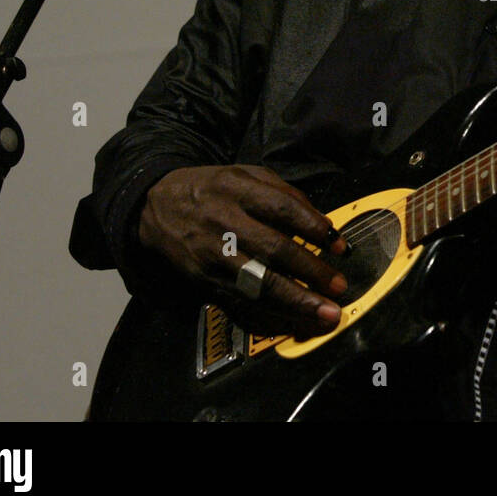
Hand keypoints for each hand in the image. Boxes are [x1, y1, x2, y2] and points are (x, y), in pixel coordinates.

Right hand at [137, 164, 348, 339]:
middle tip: (340, 287)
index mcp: (237, 189)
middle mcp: (223, 222)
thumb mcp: (246, 174)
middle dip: (311, 272)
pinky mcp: (204, 281)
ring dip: (294, 302)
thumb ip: (284, 194)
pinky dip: (269, 314)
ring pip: (256, 283)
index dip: (315, 229)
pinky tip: (292, 321)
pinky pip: (240, 302)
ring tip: (323, 313)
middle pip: (273, 250)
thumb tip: (322, 225)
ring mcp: (211, 255)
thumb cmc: (213, 189)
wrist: (156, 206)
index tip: (341, 247)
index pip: (284, 209)